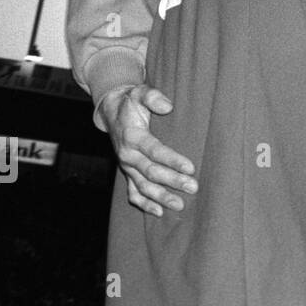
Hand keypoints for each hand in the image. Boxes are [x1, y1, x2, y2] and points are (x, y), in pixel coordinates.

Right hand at [97, 84, 196, 216]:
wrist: (112, 112)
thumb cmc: (131, 102)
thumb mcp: (140, 92)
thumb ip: (153, 96)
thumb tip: (168, 106)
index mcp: (132, 137)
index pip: (155, 151)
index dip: (172, 160)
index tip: (191, 168)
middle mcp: (127, 155)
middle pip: (151, 172)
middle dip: (172, 181)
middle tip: (193, 187)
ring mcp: (126, 167)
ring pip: (143, 186)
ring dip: (161, 197)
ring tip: (180, 205)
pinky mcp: (127, 173)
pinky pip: (133, 193)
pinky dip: (144, 204)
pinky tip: (159, 212)